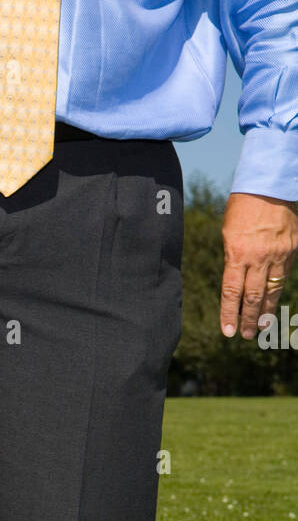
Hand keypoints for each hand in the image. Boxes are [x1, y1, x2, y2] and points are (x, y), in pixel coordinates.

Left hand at [220, 192, 297, 338]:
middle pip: (253, 296)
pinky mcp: (293, 248)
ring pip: (272, 289)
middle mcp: (259, 257)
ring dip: (266, 310)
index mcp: (237, 253)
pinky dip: (278, 288)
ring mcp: (280, 253)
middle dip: (249, 319)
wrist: (270, 185)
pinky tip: (273, 299)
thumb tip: (236, 282)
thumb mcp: (229, 233)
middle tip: (247, 335)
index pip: (231, 292)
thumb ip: (233, 258)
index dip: (229, 314)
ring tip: (262, 326)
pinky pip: (285, 274)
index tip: (228, 331)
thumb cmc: (243, 207)